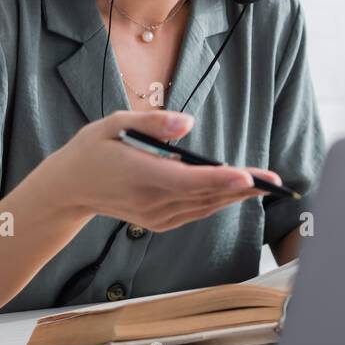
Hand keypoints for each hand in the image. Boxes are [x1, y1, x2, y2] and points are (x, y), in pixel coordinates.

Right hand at [45, 109, 281, 232]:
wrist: (68, 189)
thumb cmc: (93, 149)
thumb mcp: (113, 123)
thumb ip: (152, 122)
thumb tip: (188, 123)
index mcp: (141, 176)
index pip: (187, 180)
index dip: (219, 180)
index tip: (247, 177)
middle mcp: (151, 202)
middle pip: (205, 195)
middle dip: (243, 187)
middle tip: (275, 180)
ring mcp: (156, 216)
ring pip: (205, 206)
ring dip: (236, 196)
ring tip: (267, 184)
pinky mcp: (159, 222)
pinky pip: (196, 212)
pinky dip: (218, 202)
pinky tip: (238, 192)